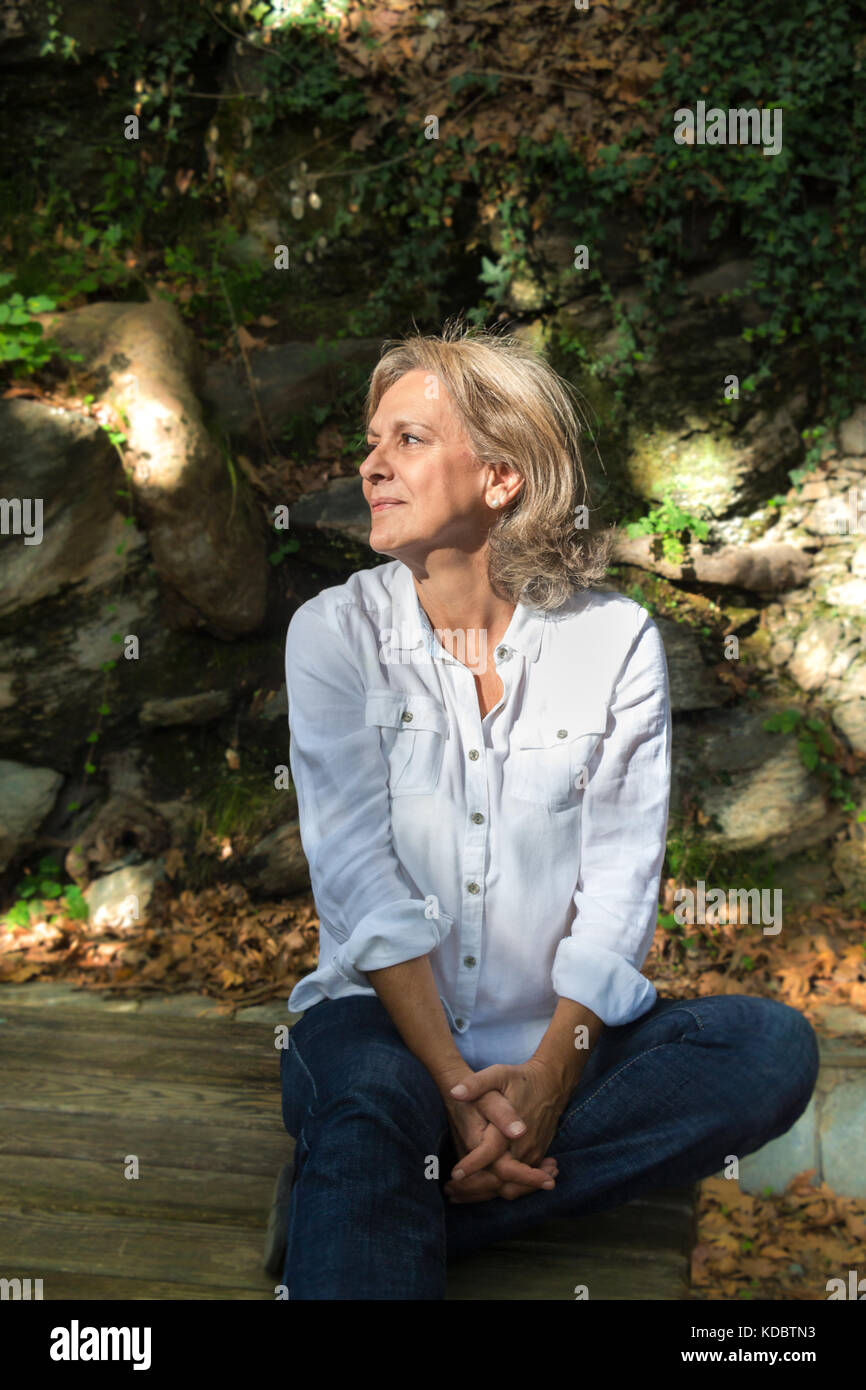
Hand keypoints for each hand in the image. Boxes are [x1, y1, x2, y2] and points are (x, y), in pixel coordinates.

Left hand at [445, 1059, 567, 1201]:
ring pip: (510, 1187)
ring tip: (457, 1196)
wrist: (552, 1083)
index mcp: (511, 1129)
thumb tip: (455, 1092)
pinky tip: (479, 1191)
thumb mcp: (498, 1074)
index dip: (473, 1166)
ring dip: (484, 1194)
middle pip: (500, 1180)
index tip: (454, 1174)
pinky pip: (520, 1184)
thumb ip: (476, 1084)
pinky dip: (499, 1190)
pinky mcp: (536, 1158)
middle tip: (449, 1192)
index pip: (491, 1154)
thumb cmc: (522, 1079)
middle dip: (474, 1190)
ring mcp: (532, 1155)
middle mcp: (523, 1147)